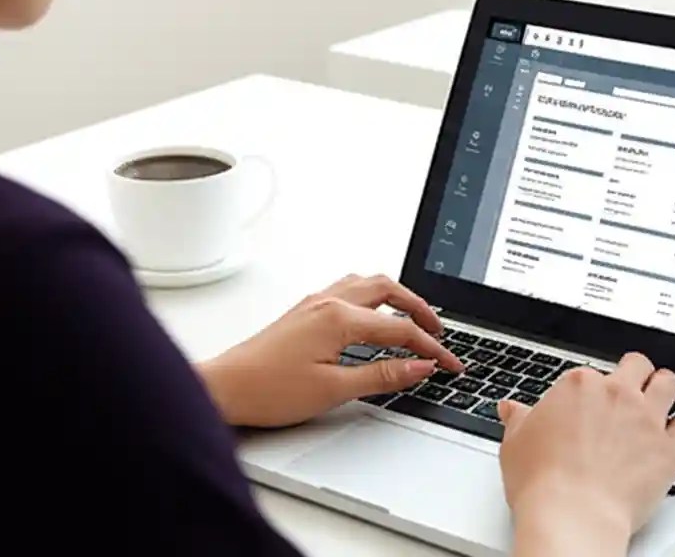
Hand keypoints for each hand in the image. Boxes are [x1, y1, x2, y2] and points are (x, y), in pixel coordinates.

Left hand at [198, 274, 462, 427]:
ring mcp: (313, 303)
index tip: (449, 363)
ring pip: (367, 283)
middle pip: (388, 289)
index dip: (431, 347)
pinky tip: (373, 316)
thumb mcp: (333, 389)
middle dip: (420, 308)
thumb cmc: (268, 390)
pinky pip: (348, 290)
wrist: (225, 388)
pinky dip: (372, 298)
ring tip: (412, 318)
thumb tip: (418, 366)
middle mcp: (327, 302)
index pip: (400, 328)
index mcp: (338, 318)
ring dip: (395, 296)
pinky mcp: (304, 312)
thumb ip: (381, 375)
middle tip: (439, 332)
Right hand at [499, 353, 674, 556]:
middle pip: (637, 365)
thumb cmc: (542, 482)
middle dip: (635, 374)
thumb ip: (519, 419)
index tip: (586, 405)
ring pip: (668, 384)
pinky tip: (670, 439)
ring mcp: (646, 419)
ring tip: (657, 401)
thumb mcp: (516, 443)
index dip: (589, 391)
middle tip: (629, 389)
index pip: (591, 373)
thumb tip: (511, 409)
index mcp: (579, 386)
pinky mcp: (668, 449)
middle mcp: (616, 395)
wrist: (572, 515)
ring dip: (663, 390)